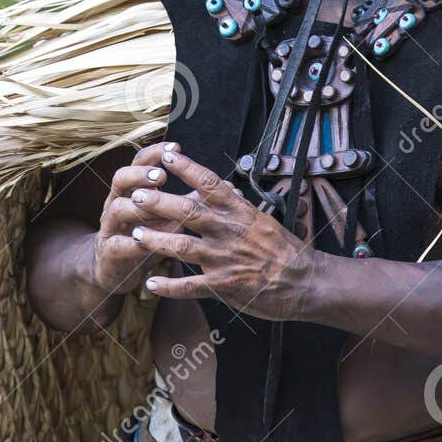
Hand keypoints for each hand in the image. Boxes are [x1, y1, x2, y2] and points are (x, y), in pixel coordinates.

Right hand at [93, 141, 184, 296]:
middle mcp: (118, 202)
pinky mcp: (108, 251)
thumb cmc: (150, 237)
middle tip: (161, 177)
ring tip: (153, 210)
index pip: (141, 162)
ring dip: (136, 208)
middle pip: (121, 178)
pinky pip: (115, 244)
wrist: (117, 269)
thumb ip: (191, 202)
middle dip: (140, 175)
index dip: (155, 153)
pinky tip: (143, 242)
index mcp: (134, 190)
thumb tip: (226, 188)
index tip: (176, 146)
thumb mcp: (171, 218)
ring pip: (117, 209)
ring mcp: (110, 226)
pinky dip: (131, 243)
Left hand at [129, 148, 318, 321]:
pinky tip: (151, 283)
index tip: (165, 156)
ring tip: (135, 235)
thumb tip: (223, 187)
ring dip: (156, 241)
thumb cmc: (286, 250)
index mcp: (241, 212)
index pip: (210, 183)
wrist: (306, 282)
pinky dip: (168, 285)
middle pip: (188, 212)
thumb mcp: (263, 219)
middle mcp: (230, 232)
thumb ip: (238, 205)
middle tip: (136, 195)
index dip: (186, 168)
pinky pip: (190, 286)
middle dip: (159, 203)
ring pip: (183, 247)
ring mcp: (225, 259)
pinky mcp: (224, 285)